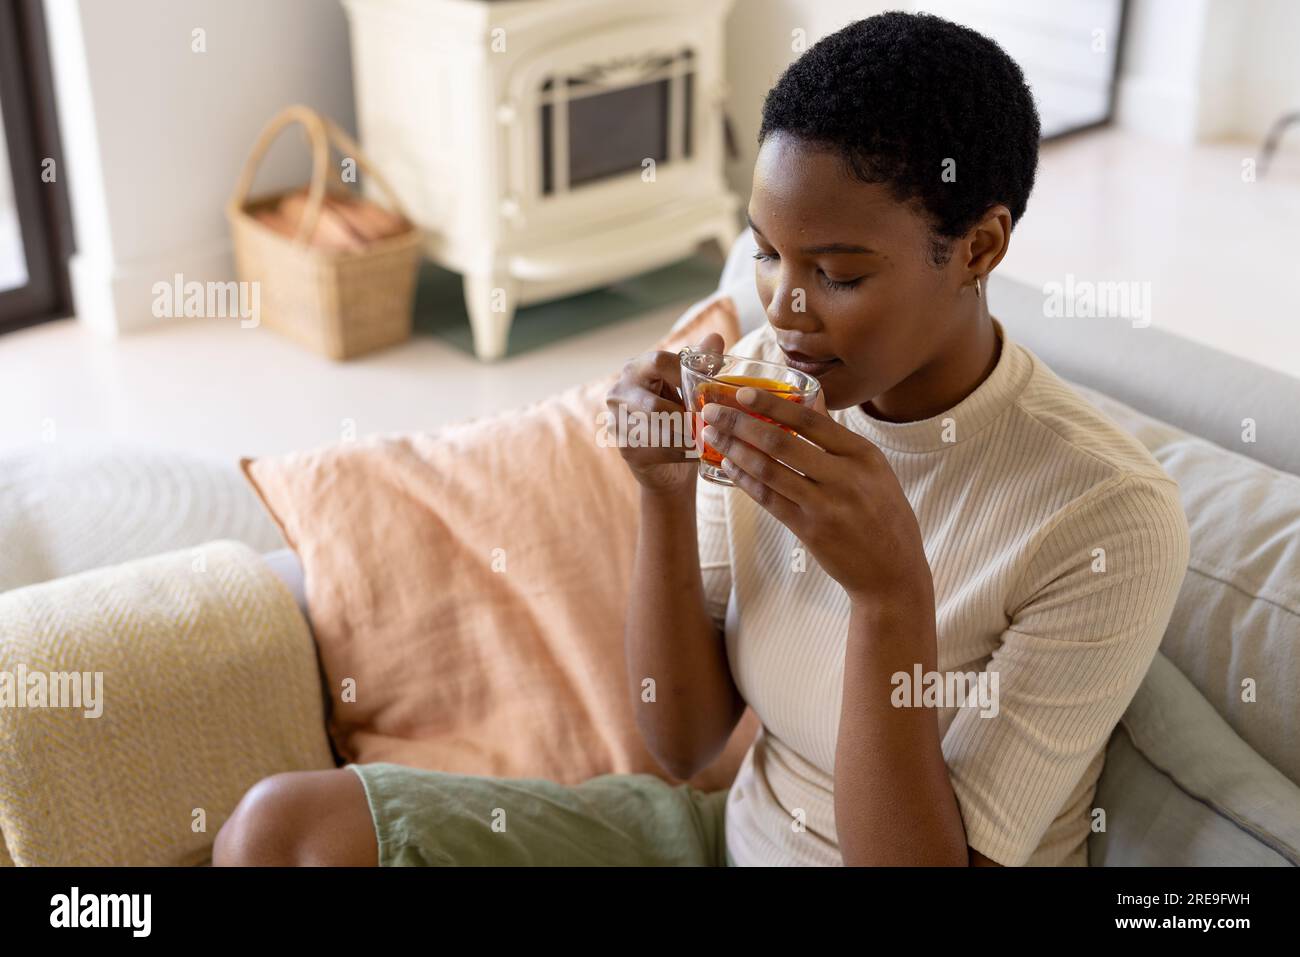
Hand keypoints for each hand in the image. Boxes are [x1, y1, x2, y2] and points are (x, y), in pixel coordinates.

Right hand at [606, 332, 723, 493]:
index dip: (685, 374)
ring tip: (703, 436)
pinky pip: (659, 451)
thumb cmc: (678, 415)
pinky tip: (692, 452)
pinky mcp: (625, 448)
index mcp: (635, 369)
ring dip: (687, 436)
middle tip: (707, 422)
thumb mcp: (690, 387)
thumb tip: (715, 338)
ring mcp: (616, 421)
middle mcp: (619, 392)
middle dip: (686, 417)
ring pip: (659, 431)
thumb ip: (702, 363)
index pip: (658, 362)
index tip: (704, 390)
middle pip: (655, 405)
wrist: (666, 464)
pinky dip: (682, 452)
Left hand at [699, 386, 930, 603]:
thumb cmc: (883, 513)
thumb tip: (811, 397)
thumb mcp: (874, 469)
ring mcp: (826, 506)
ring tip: (712, 437)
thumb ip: (838, 437)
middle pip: (782, 443)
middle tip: (712, 412)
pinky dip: (745, 481)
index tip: (742, 392)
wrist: (893, 571)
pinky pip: (769, 500)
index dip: (772, 404)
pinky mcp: (810, 531)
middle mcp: (845, 477)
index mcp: (863, 454)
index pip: (810, 420)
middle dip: (740, 424)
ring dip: (735, 451)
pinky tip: (729, 467)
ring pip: (769, 471)